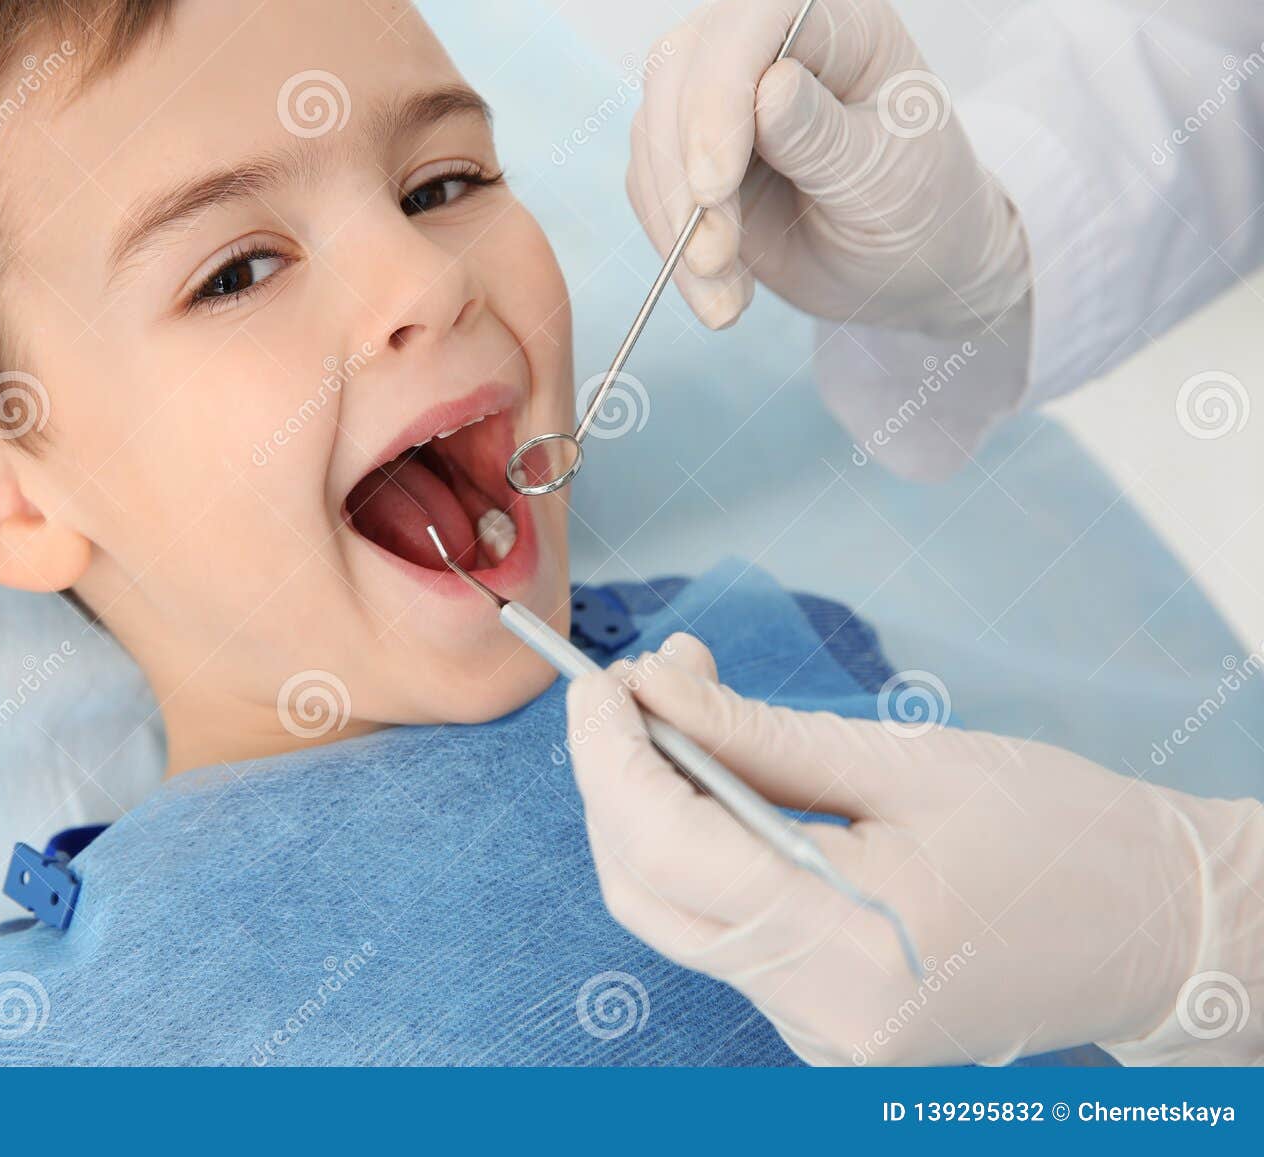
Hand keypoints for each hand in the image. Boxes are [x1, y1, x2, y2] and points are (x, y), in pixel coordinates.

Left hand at [566, 635, 1210, 1065]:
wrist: (1166, 928)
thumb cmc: (1063, 832)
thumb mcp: (905, 762)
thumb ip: (758, 734)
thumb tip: (652, 693)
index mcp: (854, 949)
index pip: (667, 851)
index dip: (608, 758)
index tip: (596, 681)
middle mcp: (824, 1015)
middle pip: (648, 893)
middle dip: (618, 780)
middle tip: (638, 683)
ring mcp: (822, 1033)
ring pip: (677, 915)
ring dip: (657, 808)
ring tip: (686, 705)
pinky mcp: (826, 1022)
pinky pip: (727, 933)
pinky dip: (704, 852)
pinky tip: (724, 780)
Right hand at [628, 0, 1030, 332]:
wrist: (905, 266)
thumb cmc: (920, 208)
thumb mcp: (886, 179)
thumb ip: (825, 135)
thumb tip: (767, 88)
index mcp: (837, 24)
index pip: (754, 24)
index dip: (719, 96)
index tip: (711, 189)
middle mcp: (768, 44)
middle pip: (680, 72)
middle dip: (683, 174)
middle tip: (713, 260)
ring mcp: (721, 97)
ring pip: (654, 135)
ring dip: (675, 227)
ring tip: (726, 301)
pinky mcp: (690, 152)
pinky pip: (651, 188)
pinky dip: (671, 248)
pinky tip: (719, 293)